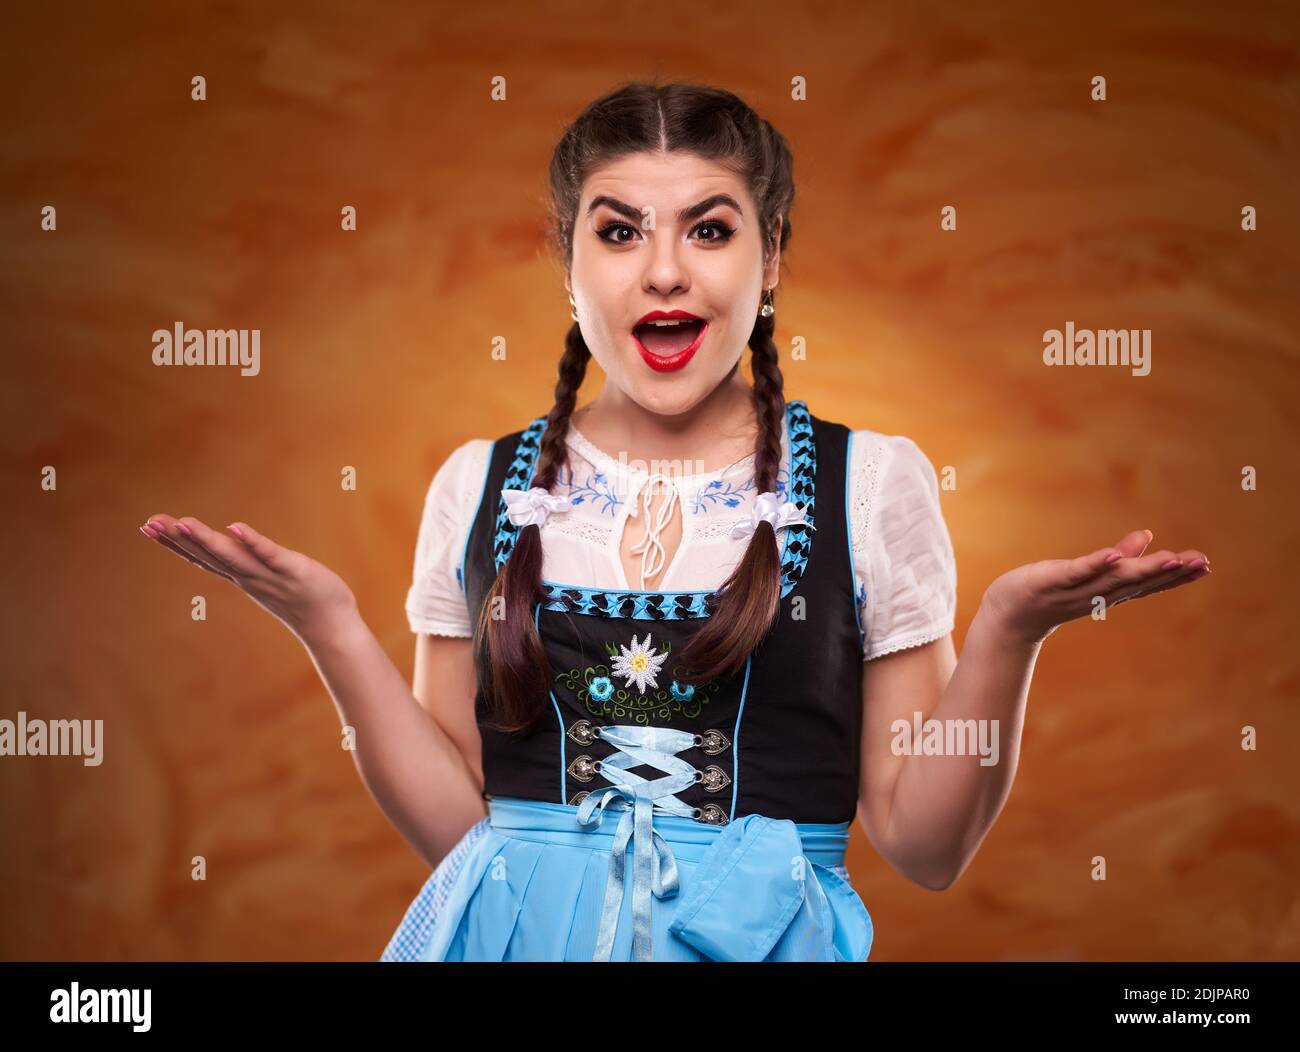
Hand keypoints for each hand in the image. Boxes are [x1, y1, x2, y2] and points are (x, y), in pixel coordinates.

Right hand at [139, 514, 357, 647]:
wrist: (332, 625)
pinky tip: (236, 527)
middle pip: (209, 555)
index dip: (175, 543)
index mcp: (242, 575)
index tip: (147, 527)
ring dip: (207, 540)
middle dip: (178, 539)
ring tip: (183, 522)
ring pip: (233, 557)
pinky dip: (253, 542)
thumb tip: (228, 542)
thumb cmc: (302, 598)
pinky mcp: (294, 570)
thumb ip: (247, 562)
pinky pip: (271, 555)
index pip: (203, 557)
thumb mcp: (266, 578)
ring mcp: (270, 575)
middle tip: (148, 523)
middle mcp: (249, 576)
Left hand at [980, 529, 1209, 646]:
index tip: (1205, 566)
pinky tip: (1114, 555)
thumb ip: (1117, 558)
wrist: (1007, 618)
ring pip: (1112, 580)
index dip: (1175, 576)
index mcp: (1106, 592)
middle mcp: (1095, 595)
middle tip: (1200, 563)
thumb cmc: (1048, 593)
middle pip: (1136, 582)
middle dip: (1169, 573)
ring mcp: (1073, 590)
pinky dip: (1095, 565)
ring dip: (1141, 569)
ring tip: (1170, 558)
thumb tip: (1146, 536)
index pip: (1146, 584)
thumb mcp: (1086, 575)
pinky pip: (1075, 573)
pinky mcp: (1050, 582)